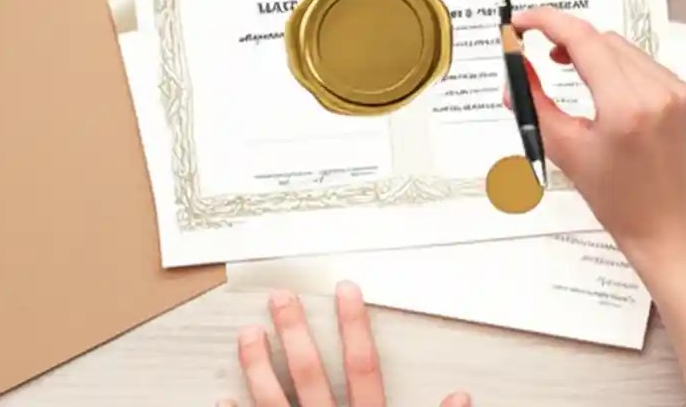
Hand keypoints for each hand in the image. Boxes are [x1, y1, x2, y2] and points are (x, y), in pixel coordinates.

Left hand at [222, 281, 470, 406]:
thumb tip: (463, 397)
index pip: (363, 367)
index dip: (355, 326)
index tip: (346, 290)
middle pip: (311, 375)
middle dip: (296, 332)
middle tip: (280, 298)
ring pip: (274, 401)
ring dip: (258, 366)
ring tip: (246, 334)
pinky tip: (223, 398)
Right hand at [511, 7, 685, 270]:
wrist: (668, 226)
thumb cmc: (617, 199)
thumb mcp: (565, 149)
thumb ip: (535, 103)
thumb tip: (515, 69)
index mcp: (625, 106)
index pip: (583, 40)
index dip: (547, 22)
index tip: (523, 20)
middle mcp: (658, 91)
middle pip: (603, 39)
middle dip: (568, 39)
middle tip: (540, 53)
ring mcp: (680, 91)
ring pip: (625, 49)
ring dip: (594, 53)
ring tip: (571, 71)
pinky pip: (647, 65)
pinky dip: (620, 68)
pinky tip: (606, 89)